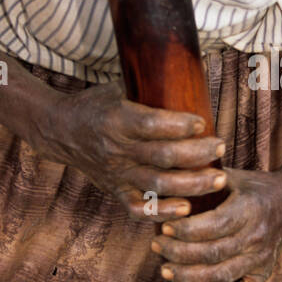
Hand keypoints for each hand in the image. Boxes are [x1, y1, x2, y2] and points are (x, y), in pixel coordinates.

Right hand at [37, 81, 226, 220]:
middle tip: (221, 147)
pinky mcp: (115, 191)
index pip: (152, 125)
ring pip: (158, 184)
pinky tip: (187, 208)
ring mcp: (116, 173)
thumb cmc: (97, 105)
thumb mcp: (117, 87)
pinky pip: (139, 209)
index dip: (180, 126)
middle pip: (163, 157)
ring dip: (193, 185)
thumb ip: (148, 85)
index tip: (202, 122)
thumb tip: (189, 70)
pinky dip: (162, 212)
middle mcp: (116, 149)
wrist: (60, 130)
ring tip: (219, 179)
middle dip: (197, 154)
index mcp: (117, 119)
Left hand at [150, 168, 281, 281]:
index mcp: (249, 209)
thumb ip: (202, 178)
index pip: (214, 225)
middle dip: (179, 253)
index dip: (186, 230)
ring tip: (165, 270)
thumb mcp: (230, 176)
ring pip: (223, 274)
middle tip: (156, 246)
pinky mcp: (264, 272)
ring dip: (190, 276)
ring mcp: (262, 257)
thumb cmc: (252, 188)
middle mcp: (256, 235)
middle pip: (213, 252)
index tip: (163, 227)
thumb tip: (166, 179)